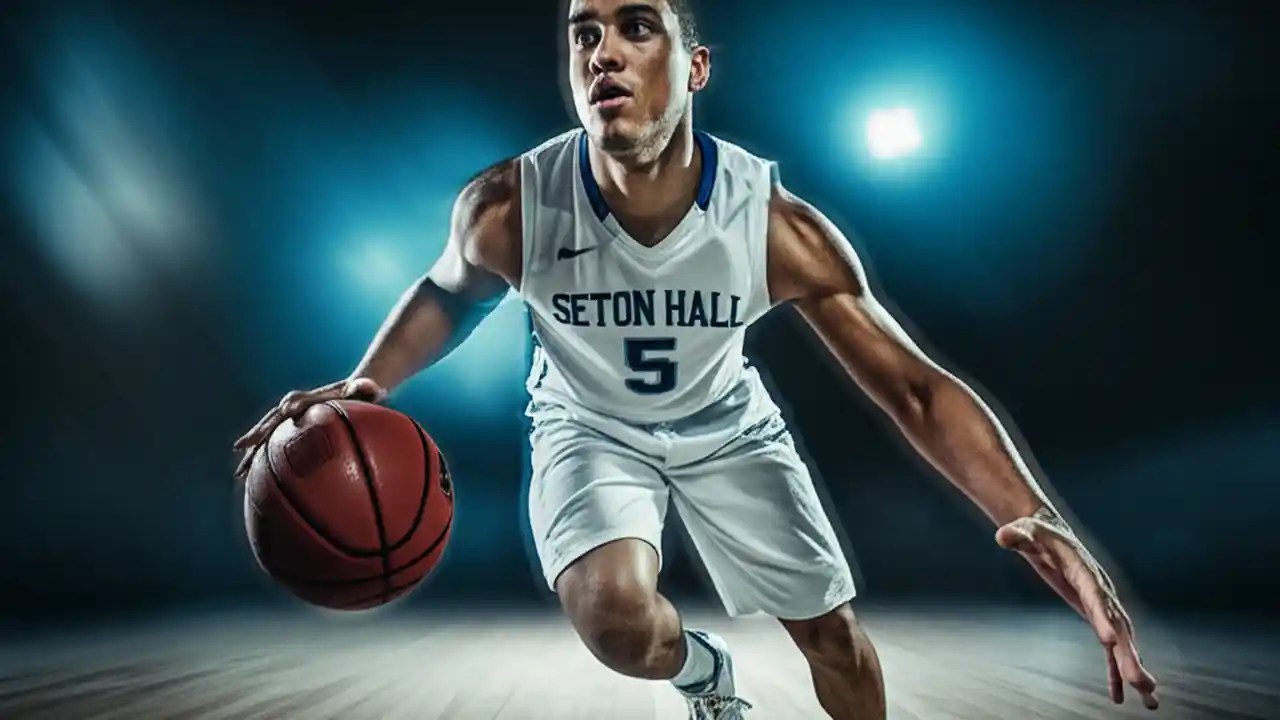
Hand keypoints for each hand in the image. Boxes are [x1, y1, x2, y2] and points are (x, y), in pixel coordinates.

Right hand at [232, 377, 385, 479]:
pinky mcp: (291, 432)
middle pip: (271, 421)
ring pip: (267, 437)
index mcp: (309, 398)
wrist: (354, 390)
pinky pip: (274, 448)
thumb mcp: (367, 388)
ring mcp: (290, 421)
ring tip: (239, 473)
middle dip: (257, 433)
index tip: (283, 412)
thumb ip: (367, 387)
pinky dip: (263, 461)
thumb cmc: (362, 392)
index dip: (289, 408)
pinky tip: (254, 481)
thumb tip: (375, 387)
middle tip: (242, 446)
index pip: (295, 402)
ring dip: (253, 453)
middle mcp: (294, 408)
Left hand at [996, 508, 1158, 709]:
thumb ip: (1017, 535)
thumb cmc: (1037, 532)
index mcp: (1084, 571)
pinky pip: (1108, 647)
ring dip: (1134, 669)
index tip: (1110, 641)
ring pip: (1122, 641)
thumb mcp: (1025, 531)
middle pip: (1118, 625)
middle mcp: (1100, 591)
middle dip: (1129, 655)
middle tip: (1143, 684)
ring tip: (1150, 700)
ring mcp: (1101, 605)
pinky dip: (1113, 670)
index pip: (1095, 596)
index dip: (1103, 617)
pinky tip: (1118, 695)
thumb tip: (1003, 536)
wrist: (1051, 532)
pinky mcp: (1095, 615)